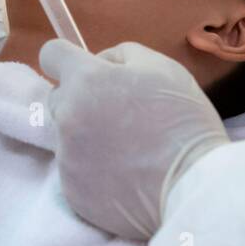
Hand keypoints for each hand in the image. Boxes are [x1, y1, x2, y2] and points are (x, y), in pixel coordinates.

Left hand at [40, 40, 229, 239]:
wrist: (192, 188)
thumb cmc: (184, 122)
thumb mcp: (163, 67)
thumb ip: (121, 55)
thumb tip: (100, 63)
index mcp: (87, 81)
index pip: (51, 54)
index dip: (68, 59)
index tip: (85, 72)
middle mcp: (67, 117)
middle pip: (57, 97)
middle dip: (80, 99)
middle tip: (119, 114)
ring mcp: (66, 157)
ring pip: (66, 136)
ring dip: (87, 136)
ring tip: (127, 150)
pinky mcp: (71, 191)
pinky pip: (75, 170)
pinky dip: (93, 169)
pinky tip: (124, 175)